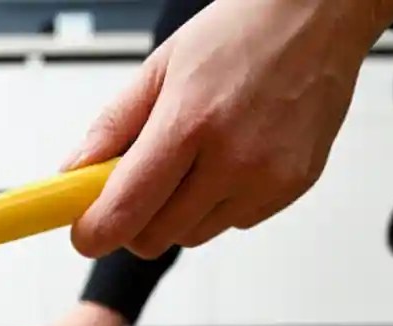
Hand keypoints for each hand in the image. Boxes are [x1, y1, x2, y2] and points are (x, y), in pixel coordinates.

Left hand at [62, 0, 392, 259]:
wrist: (320, 14)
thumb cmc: (238, 33)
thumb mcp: (160, 67)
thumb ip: (112, 127)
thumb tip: (72, 174)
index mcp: (188, 123)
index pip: (126, 210)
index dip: (94, 232)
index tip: (84, 233)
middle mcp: (233, 158)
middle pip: (156, 236)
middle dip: (133, 222)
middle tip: (134, 187)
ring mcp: (268, 178)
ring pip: (195, 235)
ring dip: (179, 213)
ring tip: (193, 158)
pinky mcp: (294, 186)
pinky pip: (236, 222)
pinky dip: (221, 204)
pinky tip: (232, 157)